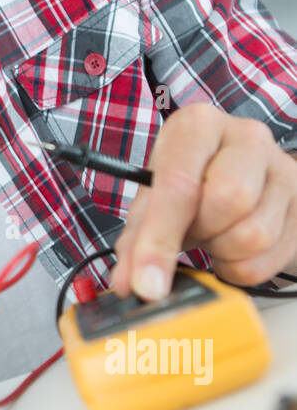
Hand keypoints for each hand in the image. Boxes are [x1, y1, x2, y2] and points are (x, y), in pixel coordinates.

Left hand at [108, 104, 296, 299]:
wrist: (236, 175)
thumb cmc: (188, 182)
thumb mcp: (154, 198)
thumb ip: (136, 240)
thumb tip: (129, 284)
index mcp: (199, 125)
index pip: (180, 183)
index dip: (159, 239)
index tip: (145, 282)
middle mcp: (247, 136)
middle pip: (227, 201)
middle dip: (200, 232)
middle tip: (190, 231)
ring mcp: (282, 169)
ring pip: (253, 235)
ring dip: (221, 252)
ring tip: (211, 236)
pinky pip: (268, 259)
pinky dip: (240, 267)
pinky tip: (230, 248)